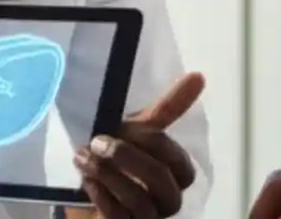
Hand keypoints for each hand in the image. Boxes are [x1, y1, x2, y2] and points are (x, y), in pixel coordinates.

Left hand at [74, 72, 204, 218]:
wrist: (92, 190)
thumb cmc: (121, 159)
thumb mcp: (138, 131)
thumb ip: (168, 108)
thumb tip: (197, 76)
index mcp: (176, 175)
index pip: (177, 160)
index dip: (152, 143)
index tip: (127, 125)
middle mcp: (167, 199)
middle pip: (161, 180)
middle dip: (128, 157)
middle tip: (98, 141)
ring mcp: (148, 217)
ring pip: (139, 201)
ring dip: (108, 174)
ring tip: (83, 157)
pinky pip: (118, 217)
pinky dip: (100, 196)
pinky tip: (86, 180)